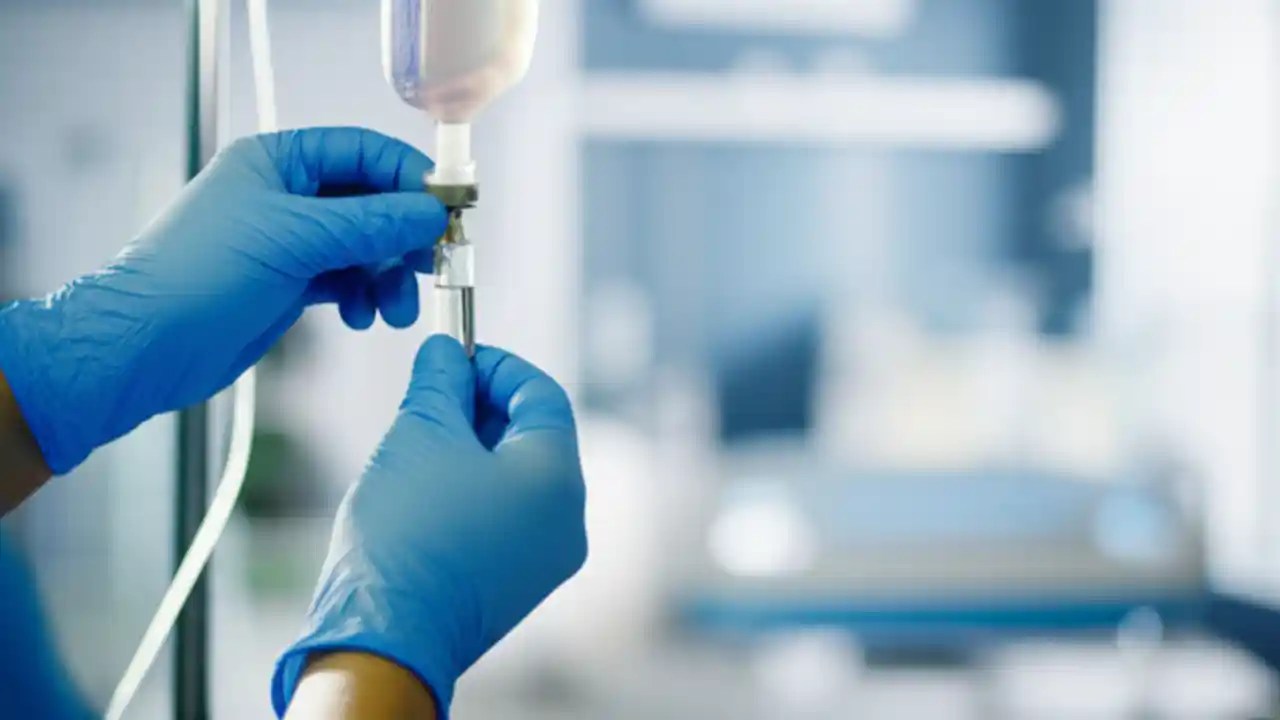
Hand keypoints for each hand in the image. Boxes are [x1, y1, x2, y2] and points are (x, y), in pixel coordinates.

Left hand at [0, 127, 446, 473]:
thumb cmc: (198, 276)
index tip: (447, 207)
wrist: (145, 346)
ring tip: (396, 310)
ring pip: (364, 248)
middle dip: (404, 237)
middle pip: (371, 203)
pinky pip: (347, 280)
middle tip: (433, 264)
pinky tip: (362, 318)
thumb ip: (369, 223)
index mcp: (277, 161)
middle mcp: (285, 195)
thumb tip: (430, 212)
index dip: (408, 177)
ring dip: (389, 277)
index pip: (362, 152)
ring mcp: (289, 241)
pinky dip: (364, 298)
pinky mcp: (290, 283)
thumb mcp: (294, 239)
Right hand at [272, 336, 587, 717]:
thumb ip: (440, 381)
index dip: (496, 366)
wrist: (385, 637)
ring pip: (519, 480)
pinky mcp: (519, 585)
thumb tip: (446, 352)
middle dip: (482, 409)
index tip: (453, 357)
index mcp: (557, 476)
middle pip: (535, 437)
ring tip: (421, 444)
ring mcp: (548, 558)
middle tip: (431, 396)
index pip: (542, 394)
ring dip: (474, 450)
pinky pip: (507, 520)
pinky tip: (427, 491)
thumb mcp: (419, 434)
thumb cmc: (405, 532)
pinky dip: (474, 492)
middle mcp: (568, 519)